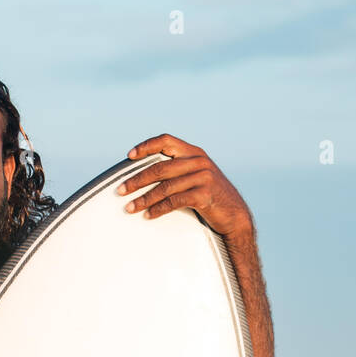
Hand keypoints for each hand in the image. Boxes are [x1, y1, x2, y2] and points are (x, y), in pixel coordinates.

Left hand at [116, 133, 252, 240]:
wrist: (235, 215)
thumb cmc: (210, 197)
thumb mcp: (197, 176)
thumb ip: (178, 170)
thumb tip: (145, 174)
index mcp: (194, 152)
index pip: (166, 141)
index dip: (146, 146)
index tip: (129, 156)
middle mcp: (199, 161)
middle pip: (160, 168)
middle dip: (137, 180)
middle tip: (120, 190)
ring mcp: (203, 177)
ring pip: (165, 187)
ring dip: (144, 199)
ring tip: (130, 208)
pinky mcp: (205, 194)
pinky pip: (175, 201)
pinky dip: (158, 209)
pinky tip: (148, 215)